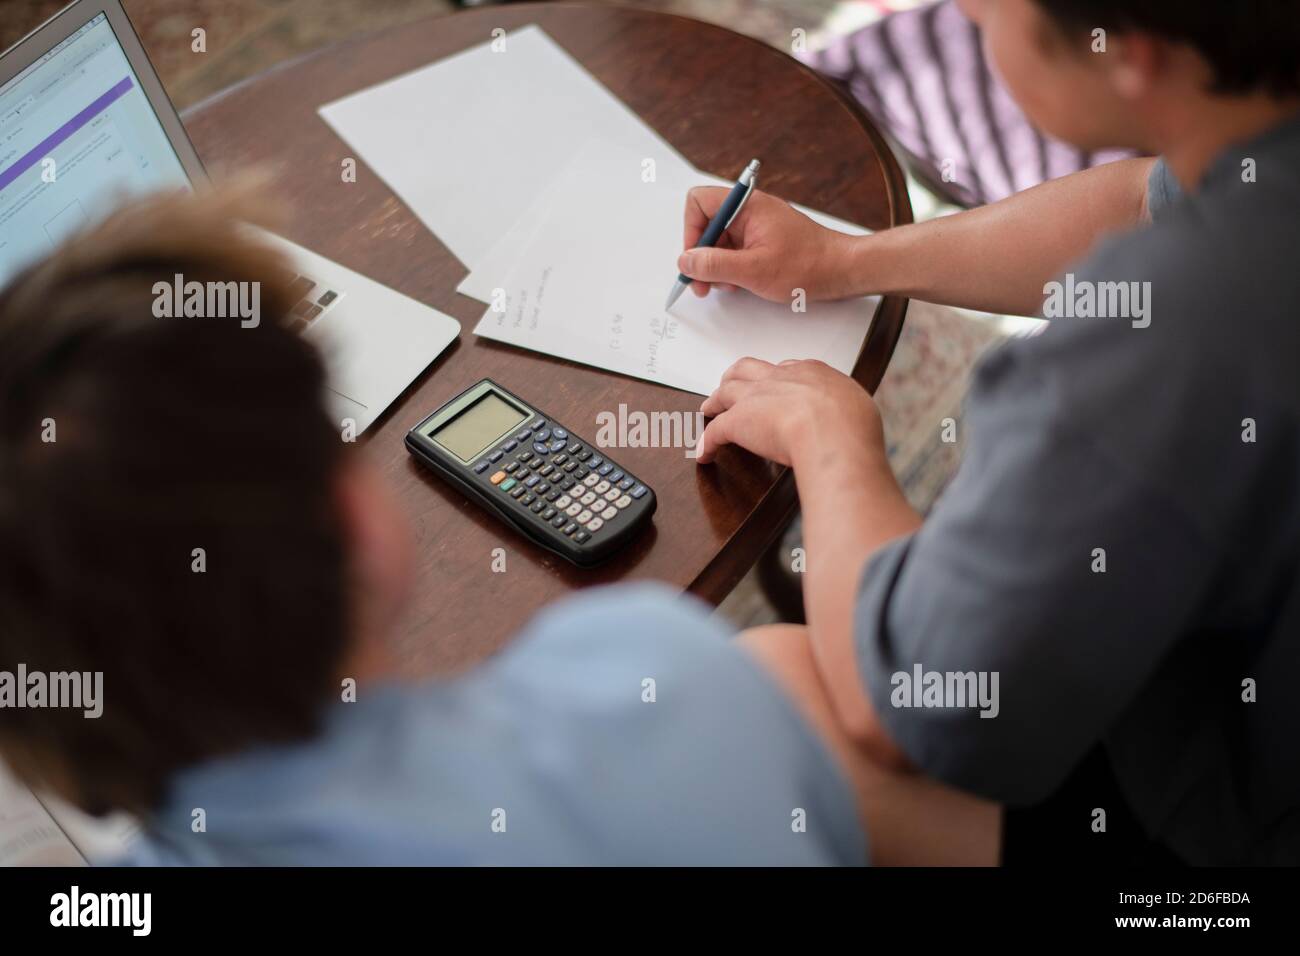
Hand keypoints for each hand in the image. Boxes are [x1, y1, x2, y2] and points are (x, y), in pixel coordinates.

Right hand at [679, 187, 861, 302]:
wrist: (841, 271)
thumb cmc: (807, 266)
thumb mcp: (753, 270)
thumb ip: (714, 265)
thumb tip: (685, 261)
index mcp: (747, 206)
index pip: (699, 203)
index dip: (691, 232)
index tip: (696, 259)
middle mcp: (749, 210)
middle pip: (707, 224)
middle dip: (702, 255)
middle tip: (703, 284)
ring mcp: (756, 225)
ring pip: (719, 241)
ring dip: (717, 266)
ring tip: (728, 286)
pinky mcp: (762, 239)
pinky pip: (735, 249)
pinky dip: (731, 268)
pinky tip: (741, 283)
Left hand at [696, 358, 884, 466]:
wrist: (833, 433)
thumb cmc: (851, 422)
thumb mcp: (857, 405)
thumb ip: (847, 407)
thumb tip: (851, 418)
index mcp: (809, 372)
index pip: (785, 369)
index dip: (775, 377)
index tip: (774, 385)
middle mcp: (778, 378)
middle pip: (747, 370)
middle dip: (736, 376)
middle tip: (729, 384)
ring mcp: (755, 398)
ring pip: (725, 392)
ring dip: (715, 401)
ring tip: (709, 409)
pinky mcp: (738, 422)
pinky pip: (715, 432)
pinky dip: (707, 443)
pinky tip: (704, 454)